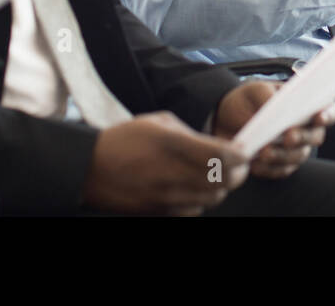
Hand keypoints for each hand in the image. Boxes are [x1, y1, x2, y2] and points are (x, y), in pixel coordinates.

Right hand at [83, 111, 248, 214]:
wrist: (91, 167)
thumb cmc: (125, 139)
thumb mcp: (159, 122)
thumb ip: (191, 135)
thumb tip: (217, 148)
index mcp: (172, 143)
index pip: (221, 155)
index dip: (239, 155)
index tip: (243, 152)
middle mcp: (171, 172)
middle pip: (223, 181)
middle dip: (236, 173)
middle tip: (237, 166)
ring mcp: (165, 195)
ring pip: (212, 198)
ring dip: (220, 188)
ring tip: (216, 177)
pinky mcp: (159, 212)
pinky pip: (194, 211)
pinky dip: (201, 201)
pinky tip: (194, 190)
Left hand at [213, 81, 334, 178]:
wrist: (227, 119)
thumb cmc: (248, 100)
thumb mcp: (254, 90)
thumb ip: (267, 96)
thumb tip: (275, 106)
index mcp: (307, 104)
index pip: (329, 110)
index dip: (327, 114)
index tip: (318, 116)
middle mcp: (307, 128)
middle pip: (315, 136)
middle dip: (302, 137)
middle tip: (287, 137)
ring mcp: (296, 149)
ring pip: (297, 156)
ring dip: (282, 155)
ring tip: (263, 152)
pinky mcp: (281, 165)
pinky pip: (280, 171)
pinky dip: (268, 169)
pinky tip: (255, 164)